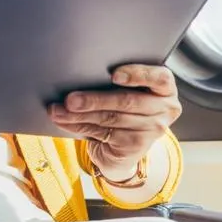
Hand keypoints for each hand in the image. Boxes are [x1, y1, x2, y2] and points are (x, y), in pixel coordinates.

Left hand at [49, 64, 181, 179]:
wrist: (122, 146)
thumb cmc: (121, 107)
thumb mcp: (123, 90)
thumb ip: (110, 81)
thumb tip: (75, 74)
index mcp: (164, 88)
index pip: (160, 78)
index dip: (137, 75)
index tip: (114, 75)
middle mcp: (164, 109)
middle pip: (128, 101)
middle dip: (94, 99)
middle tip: (70, 99)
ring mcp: (153, 129)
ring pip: (111, 118)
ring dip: (79, 115)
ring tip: (57, 110)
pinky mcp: (137, 146)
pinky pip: (103, 133)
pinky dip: (79, 126)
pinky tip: (64, 121)